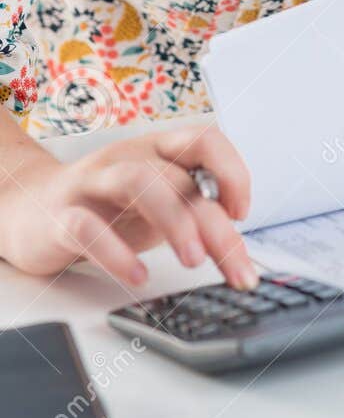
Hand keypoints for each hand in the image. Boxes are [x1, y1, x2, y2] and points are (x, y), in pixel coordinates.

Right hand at [0, 122, 258, 291]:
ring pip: (138, 182)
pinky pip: (87, 228)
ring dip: (173, 220)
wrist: (28, 208)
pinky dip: (115, 253)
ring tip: (193, 261)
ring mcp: (93, 184)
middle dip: (215, 226)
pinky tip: (137, 277)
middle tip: (236, 269)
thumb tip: (237, 240)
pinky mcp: (60, 217)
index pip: (205, 139)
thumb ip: (193, 210)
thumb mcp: (156, 203)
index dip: (232, 170)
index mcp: (156, 150)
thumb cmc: (105, 206)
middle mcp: (128, 158)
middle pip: (180, 178)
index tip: (241, 214)